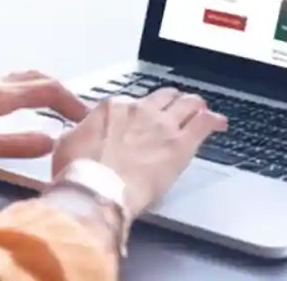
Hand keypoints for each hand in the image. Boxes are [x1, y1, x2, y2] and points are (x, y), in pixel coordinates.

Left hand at [0, 70, 89, 164]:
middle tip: (79, 114)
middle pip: (38, 78)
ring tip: (58, 108)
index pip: (46, 91)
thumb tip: (51, 141)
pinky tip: (20, 106)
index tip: (88, 120)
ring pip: (23, 78)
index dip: (72, 102)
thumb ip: (14, 144)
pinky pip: (10, 84)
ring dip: (45, 89)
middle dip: (63, 92)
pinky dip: (28, 91)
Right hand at [52, 88, 226, 217]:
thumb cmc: (81, 172)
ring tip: (201, 110)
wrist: (98, 188)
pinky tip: (219, 122)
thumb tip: (75, 136)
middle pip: (165, 97)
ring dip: (196, 105)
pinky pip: (204, 123)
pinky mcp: (180, 145)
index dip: (141, 111)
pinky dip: (214, 120)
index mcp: (114, 108)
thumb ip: (78, 135)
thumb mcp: (67, 145)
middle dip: (172, 101)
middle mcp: (141, 110)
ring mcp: (163, 125)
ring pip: (188, 102)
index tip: (141, 119)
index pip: (134, 101)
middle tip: (177, 109)